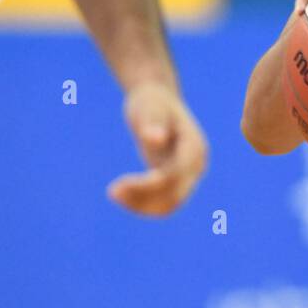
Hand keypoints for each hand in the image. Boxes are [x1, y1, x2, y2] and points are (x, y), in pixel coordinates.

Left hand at [109, 81, 208, 215]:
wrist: (158, 102)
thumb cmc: (152, 101)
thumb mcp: (150, 107)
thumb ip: (154, 122)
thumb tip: (156, 139)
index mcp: (195, 147)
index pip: (176, 175)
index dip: (150, 185)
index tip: (118, 184)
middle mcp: (196, 165)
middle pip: (175, 195)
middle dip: (144, 197)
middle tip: (111, 190)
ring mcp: (188, 175)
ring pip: (170, 204)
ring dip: (142, 205)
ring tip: (113, 192)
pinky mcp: (175, 180)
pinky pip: (163, 203)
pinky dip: (143, 204)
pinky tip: (120, 193)